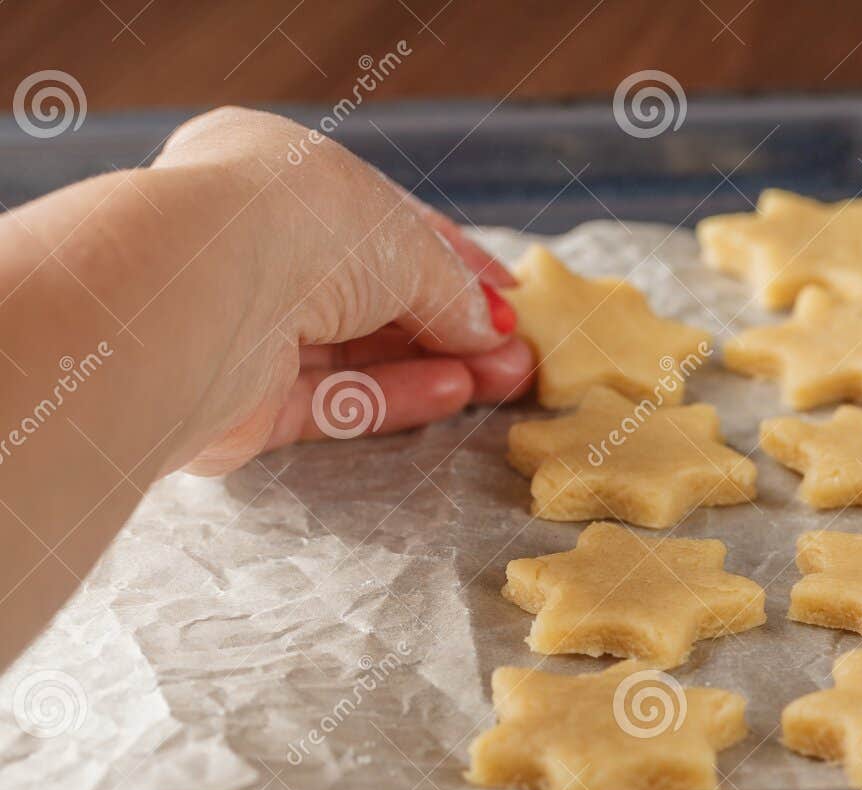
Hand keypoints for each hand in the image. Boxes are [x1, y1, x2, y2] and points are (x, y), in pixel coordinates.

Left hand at [151, 108, 533, 474]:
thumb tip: (490, 329)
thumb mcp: (406, 244)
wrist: (198, 298)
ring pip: (355, 351)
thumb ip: (451, 288)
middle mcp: (250, 242)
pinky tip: (452, 394)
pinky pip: (329, 399)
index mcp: (276, 172)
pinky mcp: (238, 399)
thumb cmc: (299, 229)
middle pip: (371, 294)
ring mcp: (241, 323)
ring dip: (435, 363)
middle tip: (517, 353)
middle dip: (453, 324)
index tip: (509, 297)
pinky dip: (391, 397)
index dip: (454, 260)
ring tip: (505, 381)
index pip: (382, 222)